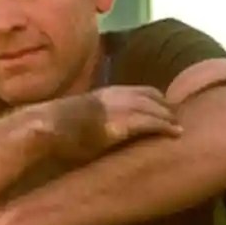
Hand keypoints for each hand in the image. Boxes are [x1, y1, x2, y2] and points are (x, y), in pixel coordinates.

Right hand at [42, 85, 181, 160]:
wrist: (46, 127)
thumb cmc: (53, 128)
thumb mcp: (75, 116)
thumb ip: (90, 118)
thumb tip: (89, 129)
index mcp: (105, 93)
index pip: (137, 90)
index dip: (153, 99)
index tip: (162, 108)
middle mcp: (116, 95)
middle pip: (152, 95)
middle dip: (166, 106)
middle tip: (176, 118)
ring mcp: (120, 108)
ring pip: (156, 108)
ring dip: (169, 117)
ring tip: (179, 127)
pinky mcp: (123, 124)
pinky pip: (152, 122)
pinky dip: (166, 127)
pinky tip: (176, 134)